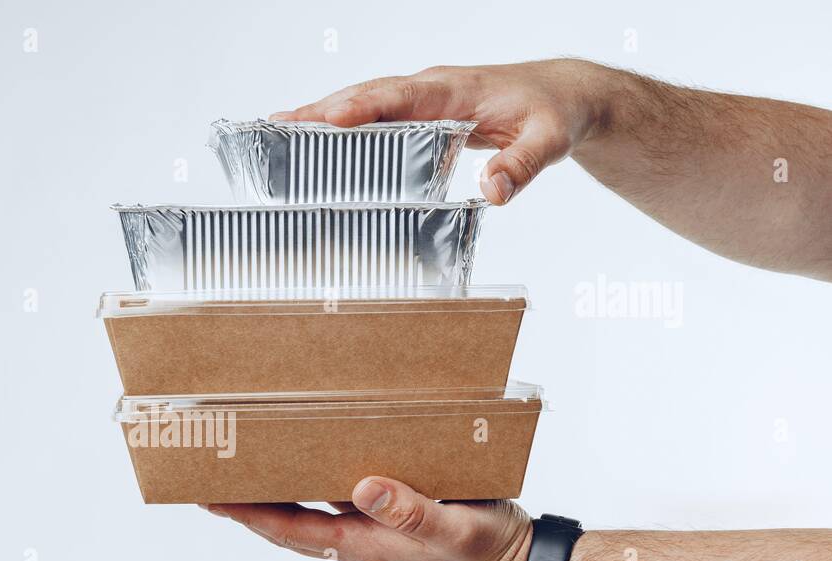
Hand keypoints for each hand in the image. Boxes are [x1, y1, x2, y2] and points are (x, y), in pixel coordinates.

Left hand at [205, 477, 533, 560]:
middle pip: (285, 518)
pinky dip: (317, 473)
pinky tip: (311, 449)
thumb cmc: (486, 549)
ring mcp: (370, 525)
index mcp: (360, 544)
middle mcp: (356, 536)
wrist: (519, 560)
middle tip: (210, 472)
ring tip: (246, 458)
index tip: (207, 497)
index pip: (286, 527)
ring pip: (309, 502)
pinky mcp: (388, 511)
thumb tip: (364, 488)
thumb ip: (411, 512)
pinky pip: (339, 491)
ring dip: (278, 484)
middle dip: (246, 499)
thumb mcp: (453, 528)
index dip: (244, 513)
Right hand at [269, 59, 614, 204]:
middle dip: (323, 109)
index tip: (328, 117)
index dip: (363, 105)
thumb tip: (492, 194)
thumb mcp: (551, 140)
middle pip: (368, 94)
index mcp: (456, 89)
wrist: (564, 96)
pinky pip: (374, 114)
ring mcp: (422, 98)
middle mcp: (431, 87)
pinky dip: (340, 123)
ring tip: (275, 130)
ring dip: (321, 115)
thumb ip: (523, 166)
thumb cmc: (556, 113)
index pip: (401, 95)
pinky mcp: (419, 112)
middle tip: (279, 124)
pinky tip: (311, 137)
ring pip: (364, 102)